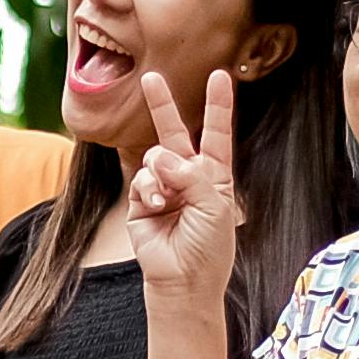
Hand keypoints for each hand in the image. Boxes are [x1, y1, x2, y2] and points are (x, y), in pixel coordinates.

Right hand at [124, 66, 242, 309]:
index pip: (216, 134)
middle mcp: (186, 177)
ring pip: (154, 157)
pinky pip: (140, 178)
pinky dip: (148, 189)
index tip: (219, 76)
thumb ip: (190, 175)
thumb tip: (158, 157)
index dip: (218, 105)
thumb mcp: (214, 206)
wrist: (184, 282)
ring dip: (161, 173)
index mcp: (214, 176)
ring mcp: (161, 188)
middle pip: (174, 132)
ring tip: (166, 198)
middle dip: (162, 105)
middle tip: (150, 77)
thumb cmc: (209, 248)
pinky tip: (155, 205)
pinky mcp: (139, 202)